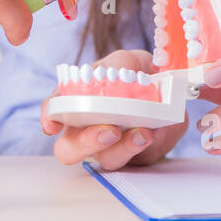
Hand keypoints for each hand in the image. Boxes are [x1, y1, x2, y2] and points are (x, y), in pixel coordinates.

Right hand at [39, 49, 186, 169]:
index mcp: (78, 103)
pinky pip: (138, 159)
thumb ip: (121, 63)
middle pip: (69, 150)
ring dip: (123, 148)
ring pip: (106, 160)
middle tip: (109, 130)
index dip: (49, 118)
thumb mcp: (130, 61)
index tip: (53, 124)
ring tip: (142, 133)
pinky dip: (148, 146)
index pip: (54, 111)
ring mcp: (112, 147)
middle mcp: (88, 130)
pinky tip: (155, 132)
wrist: (172, 89)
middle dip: (85, 144)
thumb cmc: (138, 73)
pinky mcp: (137, 157)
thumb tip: (118, 74)